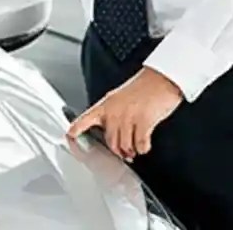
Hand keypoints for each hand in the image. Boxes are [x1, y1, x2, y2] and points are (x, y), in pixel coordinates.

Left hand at [66, 67, 182, 161]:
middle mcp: (115, 111)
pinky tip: (144, 146)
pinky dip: (142, 148)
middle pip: (110, 140)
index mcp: (107, 104)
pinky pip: (140, 144)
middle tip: (124, 154)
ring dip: (130, 151)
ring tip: (134, 150)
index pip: (87, 117)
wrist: (162, 78)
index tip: (70, 135)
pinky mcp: (143, 122)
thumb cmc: (146, 86)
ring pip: (124, 145)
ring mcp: (128, 117)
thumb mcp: (122, 97)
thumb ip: (115, 113)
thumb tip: (116, 131)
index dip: (77, 127)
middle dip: (117, 151)